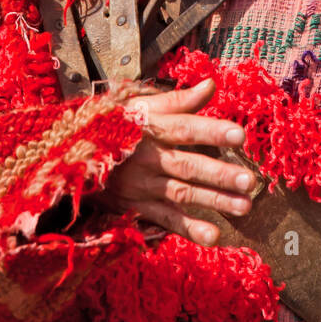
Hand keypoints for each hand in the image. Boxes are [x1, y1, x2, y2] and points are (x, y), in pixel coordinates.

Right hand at [96, 78, 256, 245]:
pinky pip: (165, 221)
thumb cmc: (115, 128)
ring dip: (214, 201)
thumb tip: (211, 84)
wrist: (71, 159)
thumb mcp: (141, 108)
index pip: (184, 129)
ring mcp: (142, 186)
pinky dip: (189, 229)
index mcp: (151, 129)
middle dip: (219, 174)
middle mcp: (147, 159)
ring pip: (182, 194)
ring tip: (244, 206)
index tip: (240, 136)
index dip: (212, 132)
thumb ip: (178, 101)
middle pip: (187, 166)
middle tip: (249, 180)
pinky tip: (214, 236)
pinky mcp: (137, 208)